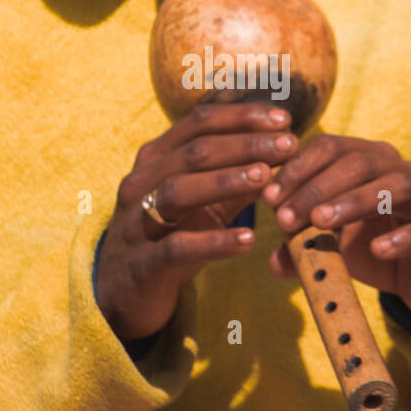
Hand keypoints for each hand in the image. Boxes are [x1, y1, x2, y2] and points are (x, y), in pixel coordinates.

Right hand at [95, 101, 298, 342]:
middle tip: (288, 145)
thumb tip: (279, 152)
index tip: (283, 119)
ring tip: (267, 178)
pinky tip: (249, 239)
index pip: (199, 123)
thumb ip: (233, 178)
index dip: (242, 117)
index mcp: (155, 159)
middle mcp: (141, 182)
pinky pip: (179, 247)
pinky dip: (215, 241)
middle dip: (245, 144)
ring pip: (180, 190)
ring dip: (226, 180)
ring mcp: (137, 222)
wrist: (123, 293)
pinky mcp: (144, 263)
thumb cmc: (167, 237)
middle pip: (194, 152)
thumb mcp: (201, 203)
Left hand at [260, 135, 410, 323]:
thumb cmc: (373, 247)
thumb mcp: (331, 246)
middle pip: (357, 162)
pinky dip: (400, 237)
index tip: (267, 198)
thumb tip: (273, 261)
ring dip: (352, 202)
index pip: (329, 148)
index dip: (296, 169)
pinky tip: (376, 250)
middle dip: (315, 188)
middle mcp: (397, 169)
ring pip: (393, 185)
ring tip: (320, 222)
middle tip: (283, 218)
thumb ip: (301, 247)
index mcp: (367, 161)